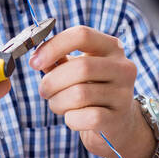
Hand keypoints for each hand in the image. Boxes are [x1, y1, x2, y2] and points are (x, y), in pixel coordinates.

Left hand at [29, 25, 155, 157]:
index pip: (82, 35)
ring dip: (58, 102)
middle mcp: (123, 67)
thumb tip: (37, 59)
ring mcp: (123, 94)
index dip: (53, 46)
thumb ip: (57, 60)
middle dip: (52, 81)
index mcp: (111, 47)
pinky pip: (86, 117)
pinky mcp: (118, 119)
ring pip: (80, 94)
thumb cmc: (91, 89)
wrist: (118, 122)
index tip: (35, 62)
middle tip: (44, 90)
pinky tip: (72, 117)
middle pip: (81, 67)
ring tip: (57, 104)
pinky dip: (71, 119)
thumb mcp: (77, 69)